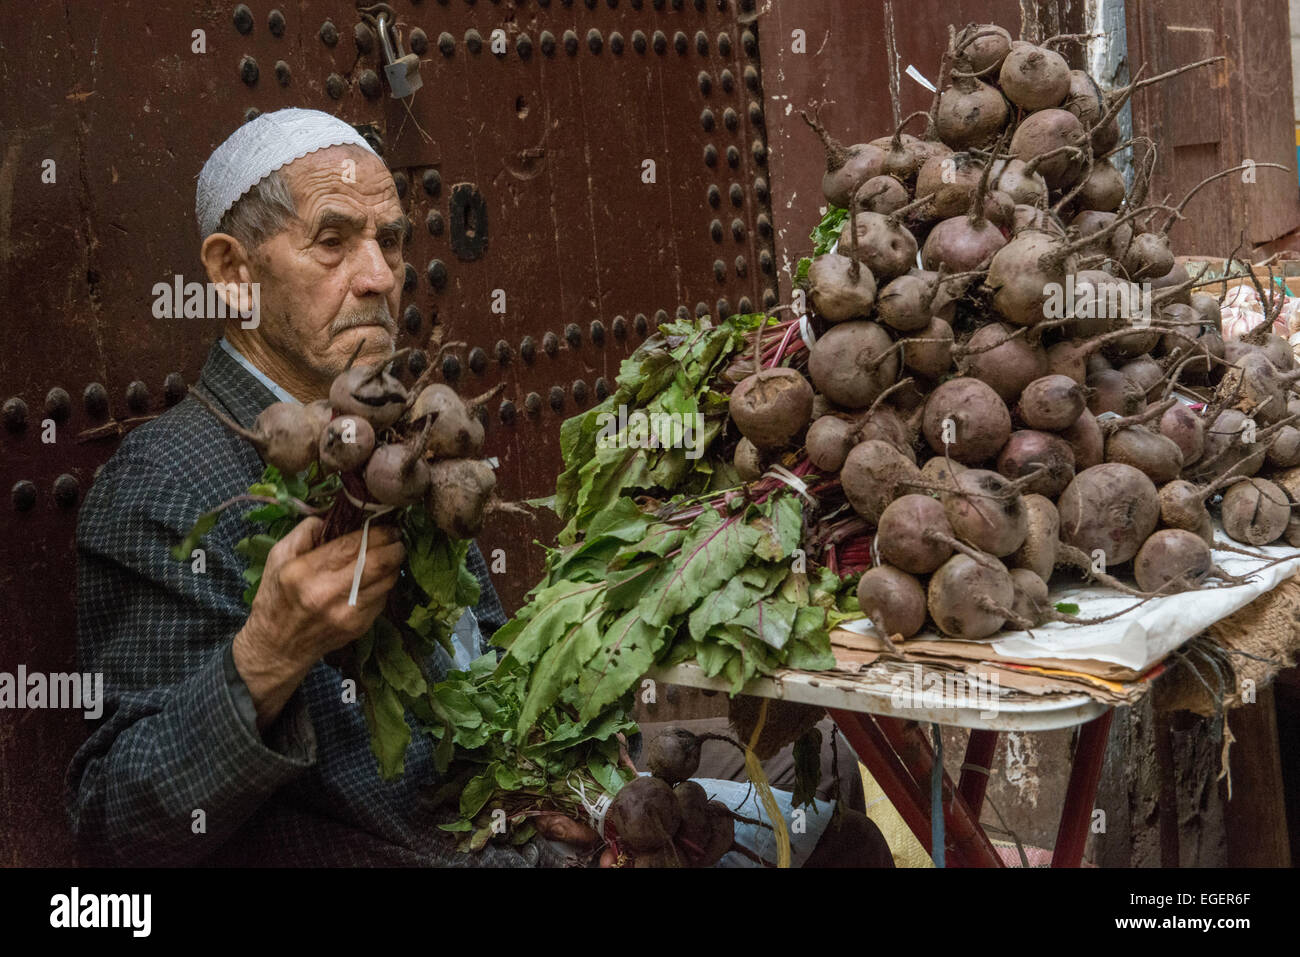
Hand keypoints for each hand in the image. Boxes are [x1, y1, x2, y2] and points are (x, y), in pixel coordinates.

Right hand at [233, 517, 404, 728]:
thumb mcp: (277, 558)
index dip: (376, 532)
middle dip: (394, 545)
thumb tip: (332, 517)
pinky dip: (385, 584)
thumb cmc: (276, 598)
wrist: (278, 648)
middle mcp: (328, 593)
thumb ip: (303, 532)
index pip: (352, 545)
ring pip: (387, 580)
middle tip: (397, 537)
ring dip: (394, 564)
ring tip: (391, 553)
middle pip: (378, 562)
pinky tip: (378, 577)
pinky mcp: (359, 627)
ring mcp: (347, 613)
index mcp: (305, 572)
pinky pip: (383, 598)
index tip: (387, 524)